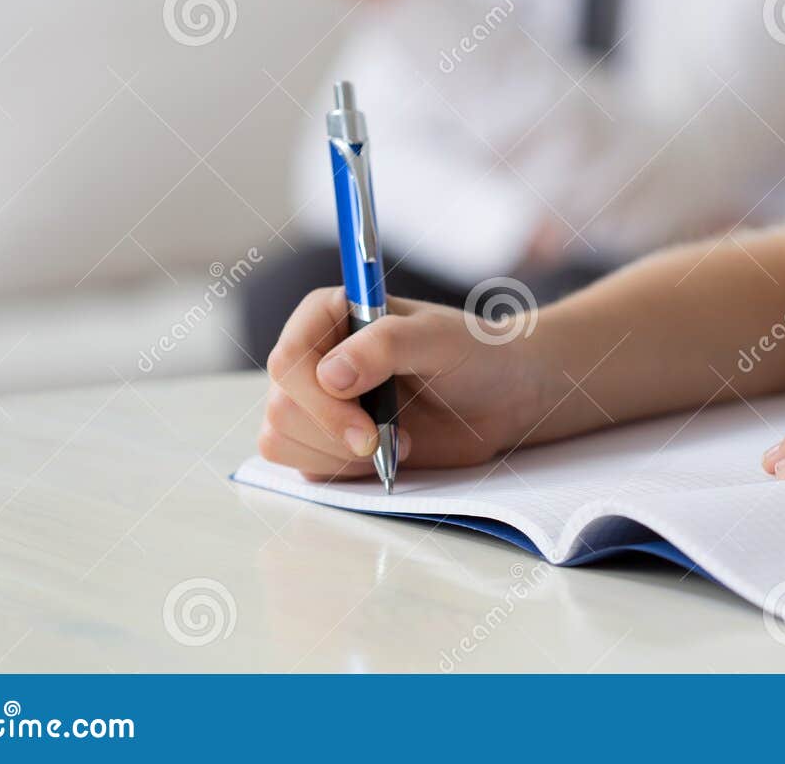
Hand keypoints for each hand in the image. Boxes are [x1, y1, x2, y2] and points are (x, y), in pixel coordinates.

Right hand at [259, 288, 545, 480]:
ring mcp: (315, 398)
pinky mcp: (324, 437)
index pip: (289, 360)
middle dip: (335, 435)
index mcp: (328, 313)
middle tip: (389, 439)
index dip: (318, 402)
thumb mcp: (439, 339)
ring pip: (281, 439)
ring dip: (338, 456)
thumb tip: (329, 376)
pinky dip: (341, 471)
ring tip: (393, 442)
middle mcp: (313, 353)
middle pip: (282, 407)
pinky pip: (303, 465)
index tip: (366, 430)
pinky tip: (383, 455)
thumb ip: (386, 345)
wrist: (503, 395)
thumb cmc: (474, 354)